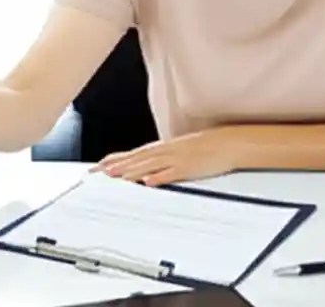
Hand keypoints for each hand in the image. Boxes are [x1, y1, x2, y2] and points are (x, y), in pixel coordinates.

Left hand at [89, 129, 238, 186]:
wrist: (228, 143)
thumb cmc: (205, 148)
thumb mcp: (179, 151)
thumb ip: (161, 160)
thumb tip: (145, 172)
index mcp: (162, 148)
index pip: (133, 154)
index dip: (114, 160)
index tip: (97, 167)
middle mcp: (165, 151)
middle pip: (136, 159)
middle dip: (115, 166)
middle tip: (96, 173)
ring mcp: (177, 159)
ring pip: (149, 165)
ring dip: (131, 171)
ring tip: (115, 177)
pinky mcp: (190, 168)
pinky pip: (173, 173)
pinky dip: (160, 176)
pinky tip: (148, 182)